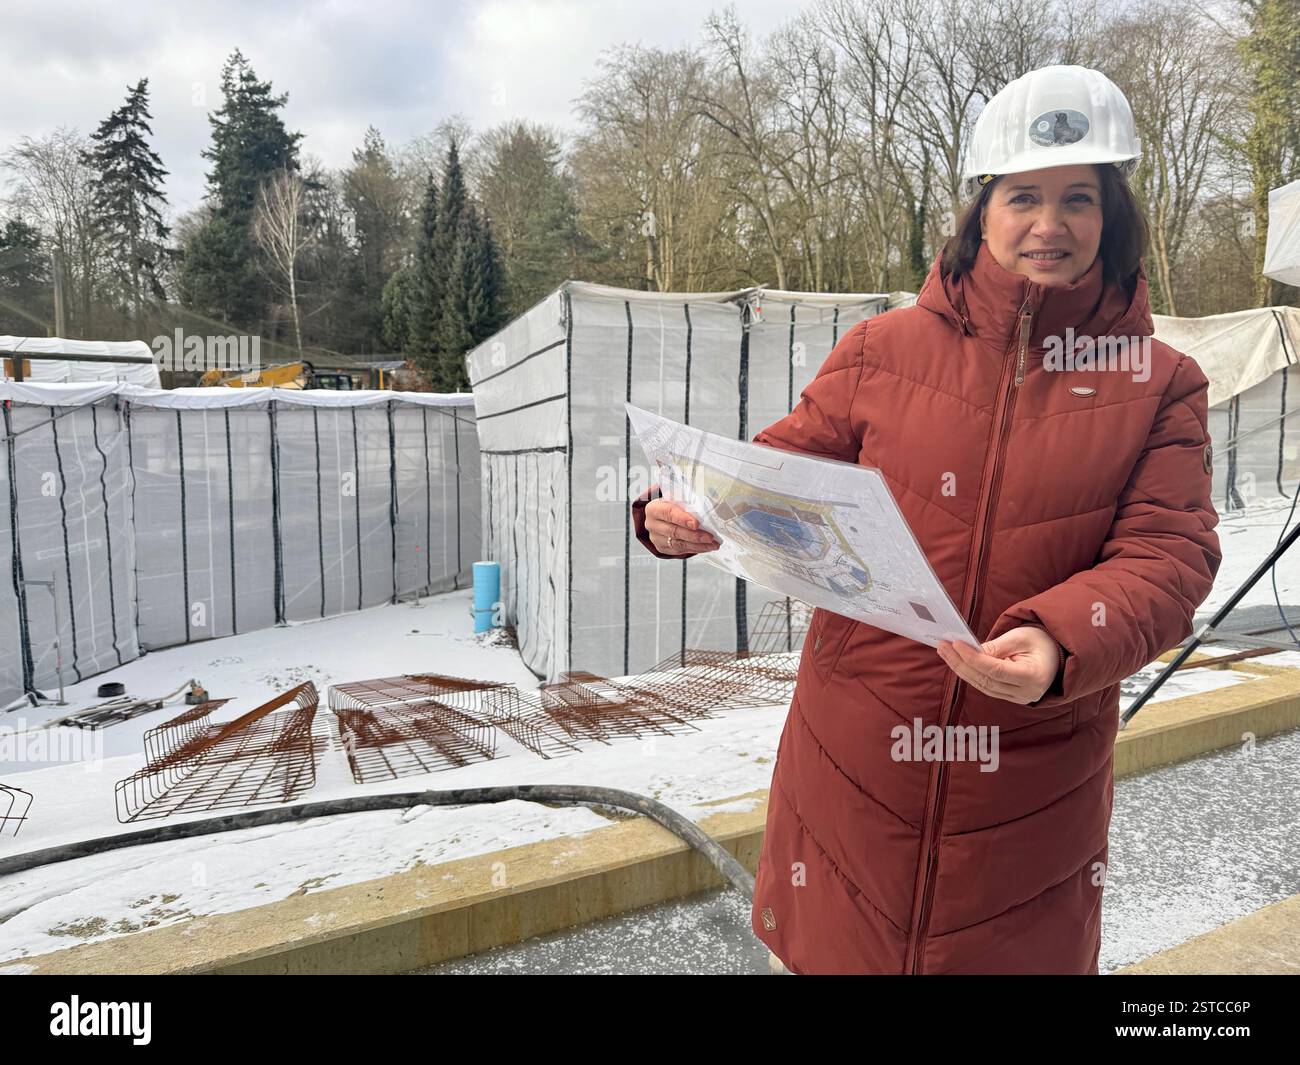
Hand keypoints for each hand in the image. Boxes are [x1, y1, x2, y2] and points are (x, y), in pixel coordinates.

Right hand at [644, 498, 720, 555]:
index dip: (683, 519)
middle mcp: (652, 524)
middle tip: (710, 537)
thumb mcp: (675, 497)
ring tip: (713, 544)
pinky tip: (706, 547)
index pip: (668, 513)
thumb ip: (686, 500)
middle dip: (695, 535)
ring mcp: (656, 538)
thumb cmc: (671, 504)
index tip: (697, 523)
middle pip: (674, 531)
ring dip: (698, 545)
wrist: (661, 516)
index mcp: (654, 509)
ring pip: (678, 543)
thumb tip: (707, 503)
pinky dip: (695, 549)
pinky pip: (680, 550)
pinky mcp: (663, 548)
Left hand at [935, 626, 1059, 704]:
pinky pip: (986, 687)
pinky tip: (957, 661)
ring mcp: (1017, 698)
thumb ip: (998, 646)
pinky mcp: (1009, 696)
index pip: (996, 670)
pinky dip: (970, 674)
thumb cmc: (1041, 643)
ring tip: (945, 651)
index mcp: (1033, 677)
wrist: (1057, 657)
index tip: (956, 644)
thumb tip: (972, 651)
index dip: (973, 658)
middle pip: (985, 680)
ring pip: (982, 686)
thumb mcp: (1022, 637)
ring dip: (961, 669)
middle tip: (943, 646)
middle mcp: (1026, 693)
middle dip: (961, 663)